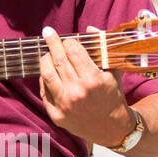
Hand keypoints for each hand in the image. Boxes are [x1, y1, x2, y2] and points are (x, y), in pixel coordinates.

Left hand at [38, 24, 131, 146]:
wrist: (111, 128)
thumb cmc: (113, 96)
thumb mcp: (113, 71)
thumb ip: (102, 48)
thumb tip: (89, 28)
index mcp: (93, 79)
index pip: (73, 51)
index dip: (69, 41)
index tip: (68, 39)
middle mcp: (77, 91)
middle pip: (58, 59)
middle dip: (52, 42)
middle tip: (47, 32)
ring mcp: (65, 104)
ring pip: (47, 74)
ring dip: (45, 59)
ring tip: (46, 53)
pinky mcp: (57, 115)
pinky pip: (44, 91)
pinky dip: (44, 79)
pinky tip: (48, 73)